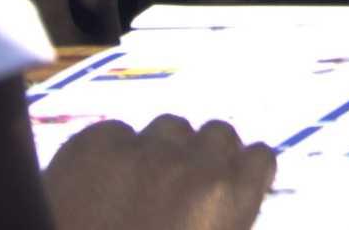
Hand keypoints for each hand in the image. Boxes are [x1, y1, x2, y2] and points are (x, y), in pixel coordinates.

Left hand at [44, 116, 275, 229]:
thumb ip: (220, 223)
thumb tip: (217, 205)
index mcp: (227, 201)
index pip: (259, 156)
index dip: (241, 174)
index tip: (224, 190)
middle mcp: (190, 165)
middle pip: (216, 133)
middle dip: (202, 158)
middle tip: (178, 191)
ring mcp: (138, 149)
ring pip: (168, 127)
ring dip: (161, 152)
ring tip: (135, 189)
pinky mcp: (89, 144)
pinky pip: (116, 132)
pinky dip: (112, 154)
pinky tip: (96, 188)